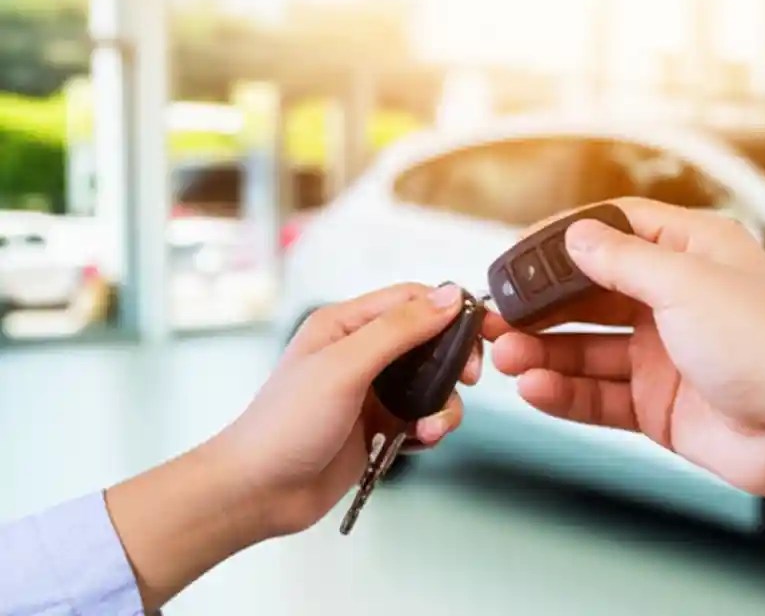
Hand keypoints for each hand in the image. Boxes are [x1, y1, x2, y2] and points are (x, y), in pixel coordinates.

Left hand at [106, 283, 477, 609]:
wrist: (258, 492)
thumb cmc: (283, 426)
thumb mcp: (345, 367)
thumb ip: (399, 330)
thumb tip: (446, 297)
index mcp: (345, 324)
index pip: (411, 299)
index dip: (449, 310)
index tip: (482, 329)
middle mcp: (360, 352)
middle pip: (428, 340)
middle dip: (452, 361)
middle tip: (466, 379)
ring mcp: (370, 390)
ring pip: (431, 383)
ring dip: (443, 404)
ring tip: (432, 426)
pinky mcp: (378, 425)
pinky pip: (422, 416)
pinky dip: (431, 427)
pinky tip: (421, 440)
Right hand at [486, 198, 764, 511]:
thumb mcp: (686, 285)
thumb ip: (622, 260)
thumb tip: (576, 236)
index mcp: (693, 252)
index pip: (615, 229)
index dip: (563, 239)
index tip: (517, 253)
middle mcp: (676, 298)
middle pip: (591, 293)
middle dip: (542, 305)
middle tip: (498, 315)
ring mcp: (665, 353)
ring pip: (587, 347)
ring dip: (545, 351)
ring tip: (507, 357)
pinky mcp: (659, 402)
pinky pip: (600, 394)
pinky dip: (565, 392)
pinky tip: (537, 388)